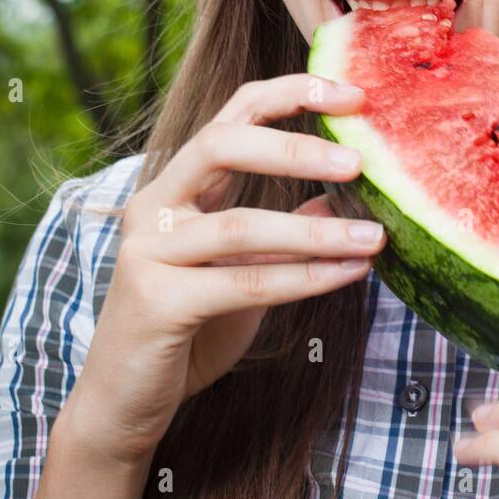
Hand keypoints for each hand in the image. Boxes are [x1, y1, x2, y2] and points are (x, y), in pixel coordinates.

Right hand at [61, 74, 385, 466]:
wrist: (123, 404)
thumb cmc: (188, 330)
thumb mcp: (244, 270)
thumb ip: (283, 231)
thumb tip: (342, 199)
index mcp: (180, 185)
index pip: (233, 114)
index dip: (292, 94)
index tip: (353, 95)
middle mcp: (156, 205)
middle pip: (222, 144)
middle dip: (295, 147)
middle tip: (359, 160)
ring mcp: (149, 250)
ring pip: (240, 224)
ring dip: (316, 233)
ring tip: (375, 237)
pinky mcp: (156, 300)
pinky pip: (242, 282)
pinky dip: (303, 279)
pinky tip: (349, 274)